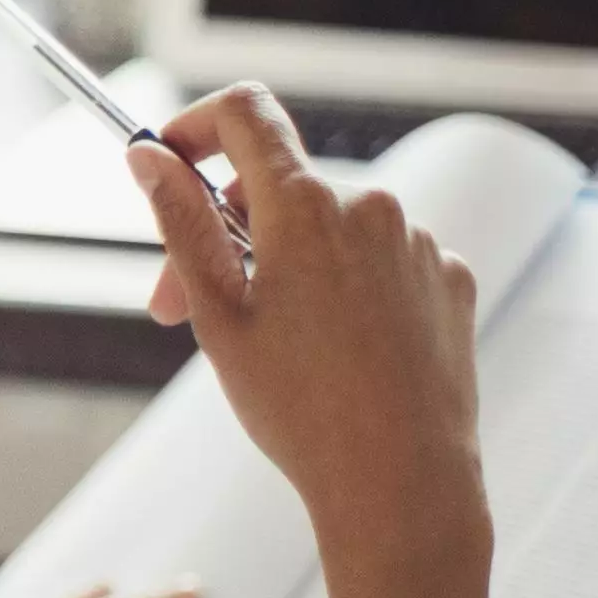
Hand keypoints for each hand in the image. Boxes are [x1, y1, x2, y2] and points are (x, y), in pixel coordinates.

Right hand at [131, 85, 489, 561]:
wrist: (402, 483)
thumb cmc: (301, 410)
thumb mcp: (216, 315)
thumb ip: (181, 222)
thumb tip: (148, 155)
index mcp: (306, 207)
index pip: (246, 113)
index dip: (196, 125)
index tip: (171, 162)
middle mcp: (371, 208)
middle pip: (280, 186)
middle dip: (226, 231)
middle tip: (184, 309)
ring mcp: (419, 244)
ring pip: (331, 228)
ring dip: (288, 264)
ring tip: (272, 346)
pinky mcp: (449, 280)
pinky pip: (383, 261)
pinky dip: (347, 288)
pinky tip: (335, 352)